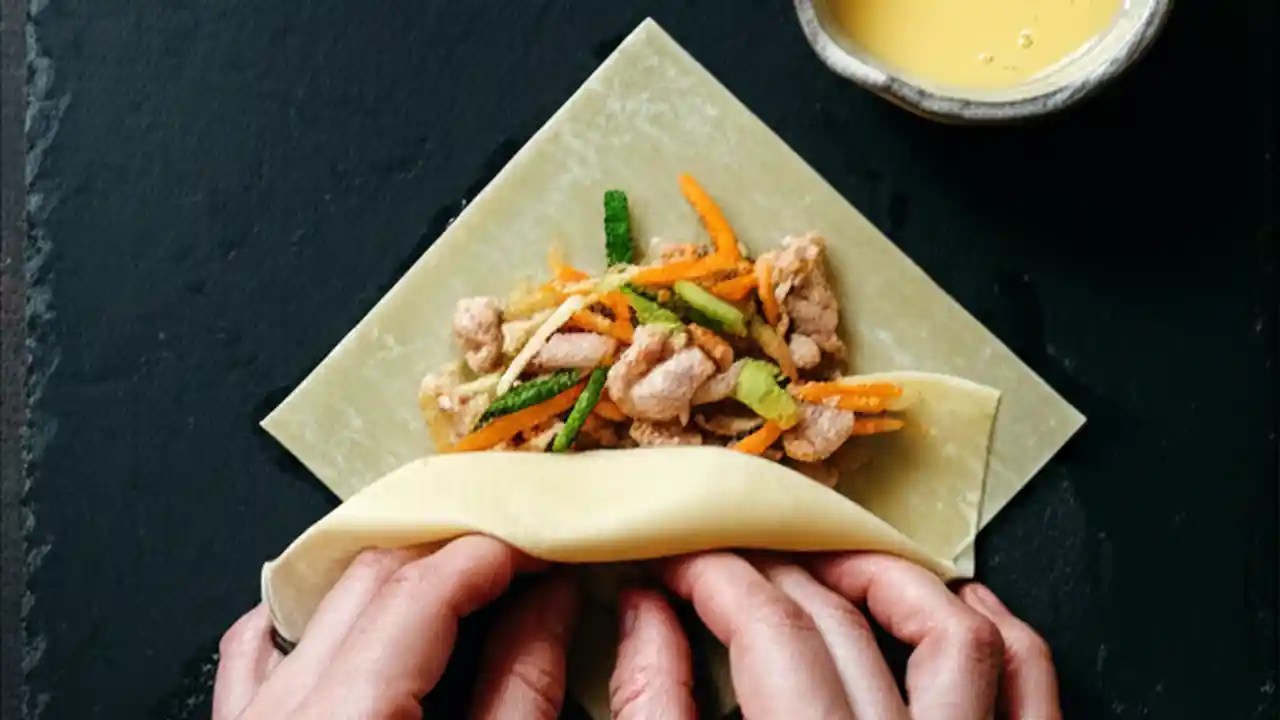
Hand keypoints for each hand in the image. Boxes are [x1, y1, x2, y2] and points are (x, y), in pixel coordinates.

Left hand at [212, 536, 580, 719]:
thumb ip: (523, 686)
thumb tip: (554, 598)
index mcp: (350, 717)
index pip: (425, 589)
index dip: (496, 552)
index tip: (547, 548)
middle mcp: (287, 706)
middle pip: (373, 577)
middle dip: (452, 554)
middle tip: (518, 561)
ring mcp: (251, 716)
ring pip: (319, 597)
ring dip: (392, 578)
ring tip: (455, 587)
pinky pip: (256, 648)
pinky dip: (308, 619)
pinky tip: (353, 621)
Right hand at [608, 552, 1060, 719]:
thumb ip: (652, 710)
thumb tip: (640, 609)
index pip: (766, 630)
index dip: (711, 575)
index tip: (671, 559)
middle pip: (840, 625)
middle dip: (771, 568)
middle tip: (727, 555)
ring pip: (956, 643)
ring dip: (891, 580)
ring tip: (834, 562)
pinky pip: (1032, 693)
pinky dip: (1001, 634)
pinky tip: (960, 603)